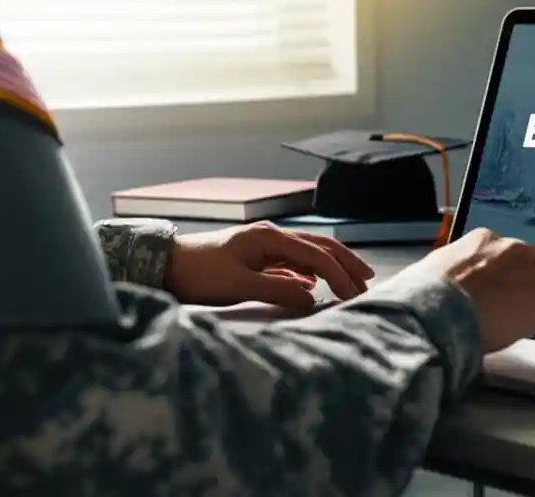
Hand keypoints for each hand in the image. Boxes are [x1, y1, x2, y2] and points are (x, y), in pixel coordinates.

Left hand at [166, 222, 375, 310]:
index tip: (356, 295)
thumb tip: (313, 298)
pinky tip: (316, 284)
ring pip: (308, 253)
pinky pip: (293, 263)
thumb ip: (276, 290)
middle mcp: (270, 237)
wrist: (166, 266)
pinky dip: (311, 272)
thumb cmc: (199, 274)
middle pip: (318, 246)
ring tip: (352, 282)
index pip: (316, 254)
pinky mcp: (256, 258)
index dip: (339, 274)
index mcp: (269, 238)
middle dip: (345, 263)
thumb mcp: (238, 285)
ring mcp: (264, 246)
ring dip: (332, 266)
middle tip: (368, 282)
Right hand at [408, 227, 534, 352]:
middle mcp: (513, 250)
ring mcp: (533, 274)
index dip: (526, 270)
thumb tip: (434, 288)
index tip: (526, 286)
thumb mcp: (429, 274)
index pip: (516, 251)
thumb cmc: (420, 297)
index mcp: (483, 242)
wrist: (431, 309)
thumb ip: (444, 277)